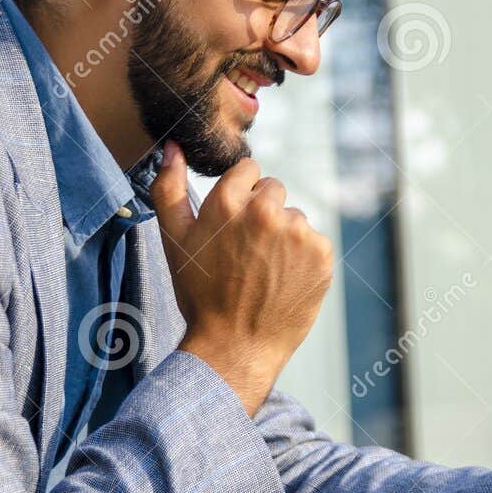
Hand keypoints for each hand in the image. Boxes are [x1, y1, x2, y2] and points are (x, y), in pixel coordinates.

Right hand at [149, 141, 334, 414]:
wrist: (236, 346)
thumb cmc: (200, 294)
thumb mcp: (174, 240)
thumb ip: (169, 187)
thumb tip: (173, 146)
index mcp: (228, 201)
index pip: (248, 169)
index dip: (240, 196)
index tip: (233, 225)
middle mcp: (265, 210)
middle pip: (273, 190)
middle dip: (262, 213)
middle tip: (247, 252)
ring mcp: (297, 232)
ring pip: (294, 217)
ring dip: (283, 236)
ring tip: (264, 271)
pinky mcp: (322, 253)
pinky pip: (314, 241)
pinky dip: (303, 257)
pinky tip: (284, 280)